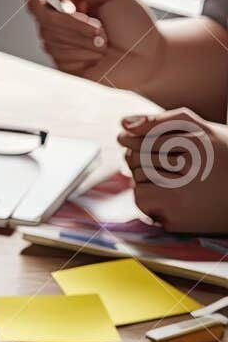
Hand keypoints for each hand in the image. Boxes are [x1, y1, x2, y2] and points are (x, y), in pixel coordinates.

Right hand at [26, 0, 162, 90]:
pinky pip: (59, 56)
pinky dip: (84, 53)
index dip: (42, 0)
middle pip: (44, 18)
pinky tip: (98, 56)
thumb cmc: (133, 23)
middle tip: (100, 27)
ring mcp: (59, 43)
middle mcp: (59, 21)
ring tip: (104, 42)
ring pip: (51, 38)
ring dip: (83, 39)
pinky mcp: (62, 64)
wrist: (147, 56)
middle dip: (75, 23)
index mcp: (69, 0)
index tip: (62, 2)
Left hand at [118, 109, 227, 235]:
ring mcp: (182, 196)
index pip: (145, 138)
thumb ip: (163, 122)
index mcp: (198, 143)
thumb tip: (123, 123)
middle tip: (159, 164)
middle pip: (139, 158)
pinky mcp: (176, 218)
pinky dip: (148, 197)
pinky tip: (170, 196)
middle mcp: (191, 169)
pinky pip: (142, 201)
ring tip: (171, 179)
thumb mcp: (202, 132)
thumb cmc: (222, 160)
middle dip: (137, 158)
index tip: (125, 138)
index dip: (132, 138)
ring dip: (143, 178)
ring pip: (138, 178)